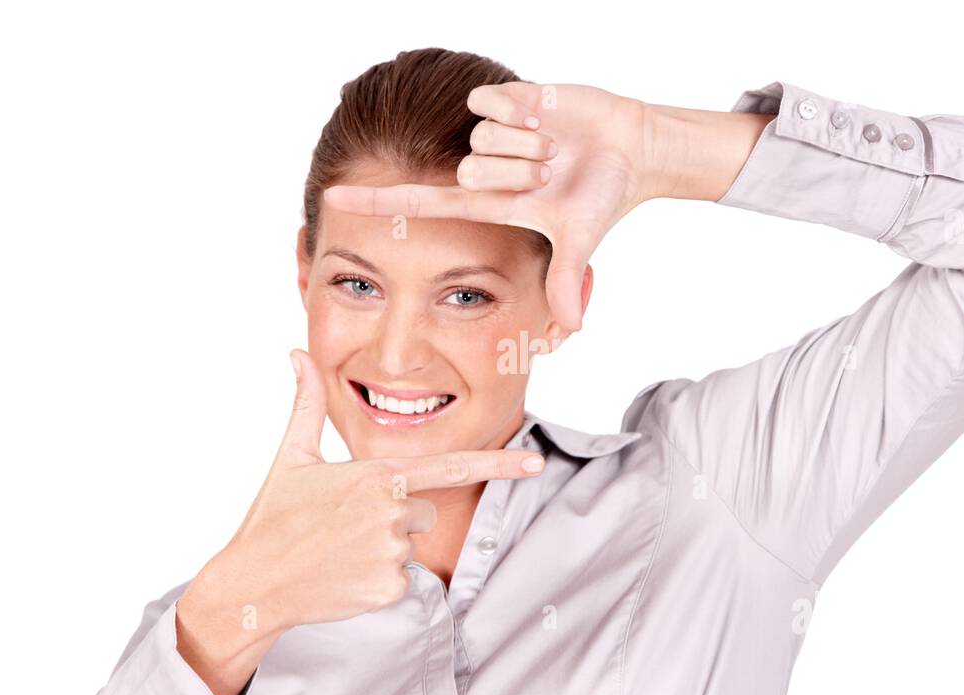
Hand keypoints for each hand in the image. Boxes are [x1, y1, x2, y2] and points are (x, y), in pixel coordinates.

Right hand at [183, 349, 545, 640]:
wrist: (254, 582)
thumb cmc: (273, 517)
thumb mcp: (292, 456)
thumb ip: (306, 403)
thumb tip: (296, 354)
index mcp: (377, 475)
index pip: (451, 466)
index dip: (499, 463)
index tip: (535, 462)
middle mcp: (391, 512)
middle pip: (422, 510)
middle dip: (394, 516)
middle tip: (345, 524)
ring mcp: (391, 553)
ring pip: (409, 544)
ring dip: (383, 548)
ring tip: (339, 549)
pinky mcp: (389, 589)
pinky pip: (402, 580)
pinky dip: (377, 581)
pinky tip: (343, 576)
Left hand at [321, 82, 661, 334]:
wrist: (632, 147)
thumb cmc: (603, 195)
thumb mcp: (579, 239)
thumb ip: (566, 279)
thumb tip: (569, 329)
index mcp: (487, 201)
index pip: (420, 203)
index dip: (377, 201)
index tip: (331, 198)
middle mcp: (480, 167)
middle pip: (469, 170)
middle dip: (519, 174)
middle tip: (551, 175)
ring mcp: (490, 132)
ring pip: (482, 137)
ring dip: (528, 144)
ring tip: (553, 147)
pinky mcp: (504, 96)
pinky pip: (491, 101)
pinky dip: (524, 109)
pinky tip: (545, 117)